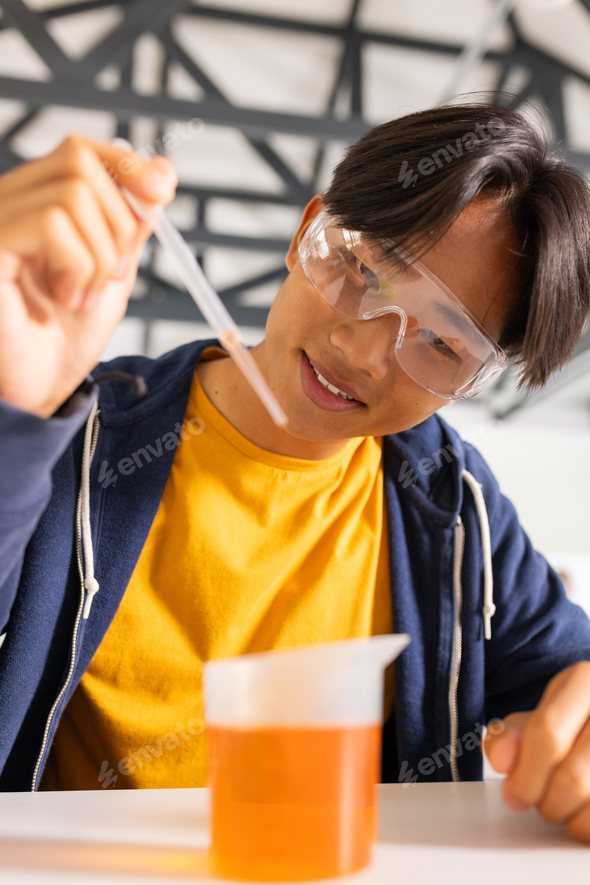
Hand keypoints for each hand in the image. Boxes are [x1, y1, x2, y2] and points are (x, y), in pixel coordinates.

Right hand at [0, 134, 176, 417]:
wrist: (35, 391)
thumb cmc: (63, 339)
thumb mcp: (111, 273)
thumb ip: (131, 226)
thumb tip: (161, 171)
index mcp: (35, 203)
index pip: (80, 150)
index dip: (126, 164)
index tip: (163, 192)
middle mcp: (8, 203)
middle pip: (81, 161)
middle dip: (119, 222)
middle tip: (110, 276)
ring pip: (73, 193)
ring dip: (99, 254)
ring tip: (82, 297)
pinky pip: (50, 221)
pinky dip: (78, 265)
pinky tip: (63, 299)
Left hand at [484, 661, 589, 841]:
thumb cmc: (575, 723)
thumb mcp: (540, 715)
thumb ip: (510, 734)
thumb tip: (501, 760)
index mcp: (585, 681)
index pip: (548, 734)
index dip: (525, 774)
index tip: (514, 793)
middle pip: (573, 778)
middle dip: (545, 800)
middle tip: (536, 801)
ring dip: (569, 817)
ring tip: (560, 804)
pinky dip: (587, 826)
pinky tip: (582, 812)